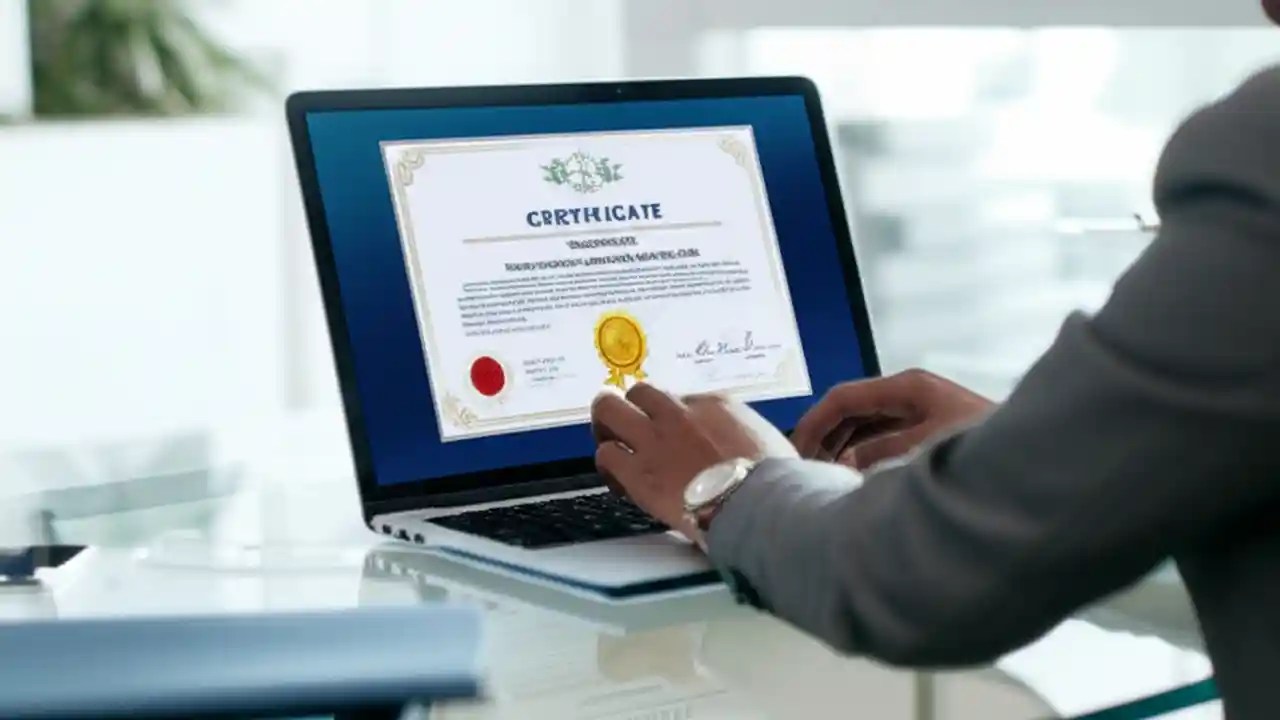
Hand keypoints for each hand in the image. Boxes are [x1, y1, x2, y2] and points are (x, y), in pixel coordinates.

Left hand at [590, 383, 794, 541]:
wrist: (759, 506)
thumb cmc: (775, 481)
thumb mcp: (770, 441)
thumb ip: (747, 435)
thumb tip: (757, 442)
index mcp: (714, 405)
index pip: (681, 398)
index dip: (674, 416)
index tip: (675, 433)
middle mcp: (678, 414)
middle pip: (639, 393)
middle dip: (632, 406)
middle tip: (628, 423)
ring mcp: (654, 441)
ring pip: (609, 410)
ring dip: (607, 424)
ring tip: (609, 439)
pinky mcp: (638, 473)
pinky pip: (607, 454)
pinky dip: (608, 461)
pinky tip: (615, 475)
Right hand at [791, 369, 993, 470]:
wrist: (1036, 452)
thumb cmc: (984, 446)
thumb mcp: (926, 448)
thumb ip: (881, 452)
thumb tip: (846, 460)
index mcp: (907, 387)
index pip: (844, 397)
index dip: (815, 421)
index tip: (795, 448)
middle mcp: (910, 392)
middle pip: (852, 409)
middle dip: (825, 434)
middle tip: (802, 465)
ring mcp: (920, 409)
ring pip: (866, 424)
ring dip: (842, 445)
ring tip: (821, 472)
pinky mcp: (929, 427)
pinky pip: (883, 435)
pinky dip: (863, 452)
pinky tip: (852, 473)